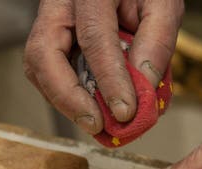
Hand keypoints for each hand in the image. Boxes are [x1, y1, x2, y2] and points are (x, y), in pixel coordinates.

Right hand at [24, 0, 183, 134]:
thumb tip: (145, 86)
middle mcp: (59, 4)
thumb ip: (158, 39)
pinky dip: (65, 95)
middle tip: (97, 125)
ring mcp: (48, 20)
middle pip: (43, 54)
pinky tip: (89, 107)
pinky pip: (46, 71)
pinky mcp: (49, 37)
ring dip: (64, 101)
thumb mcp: (163, 3)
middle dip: (68, 97)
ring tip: (96, 121)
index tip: (125, 112)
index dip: (109, 80)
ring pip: (37, 66)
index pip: (94, 38)